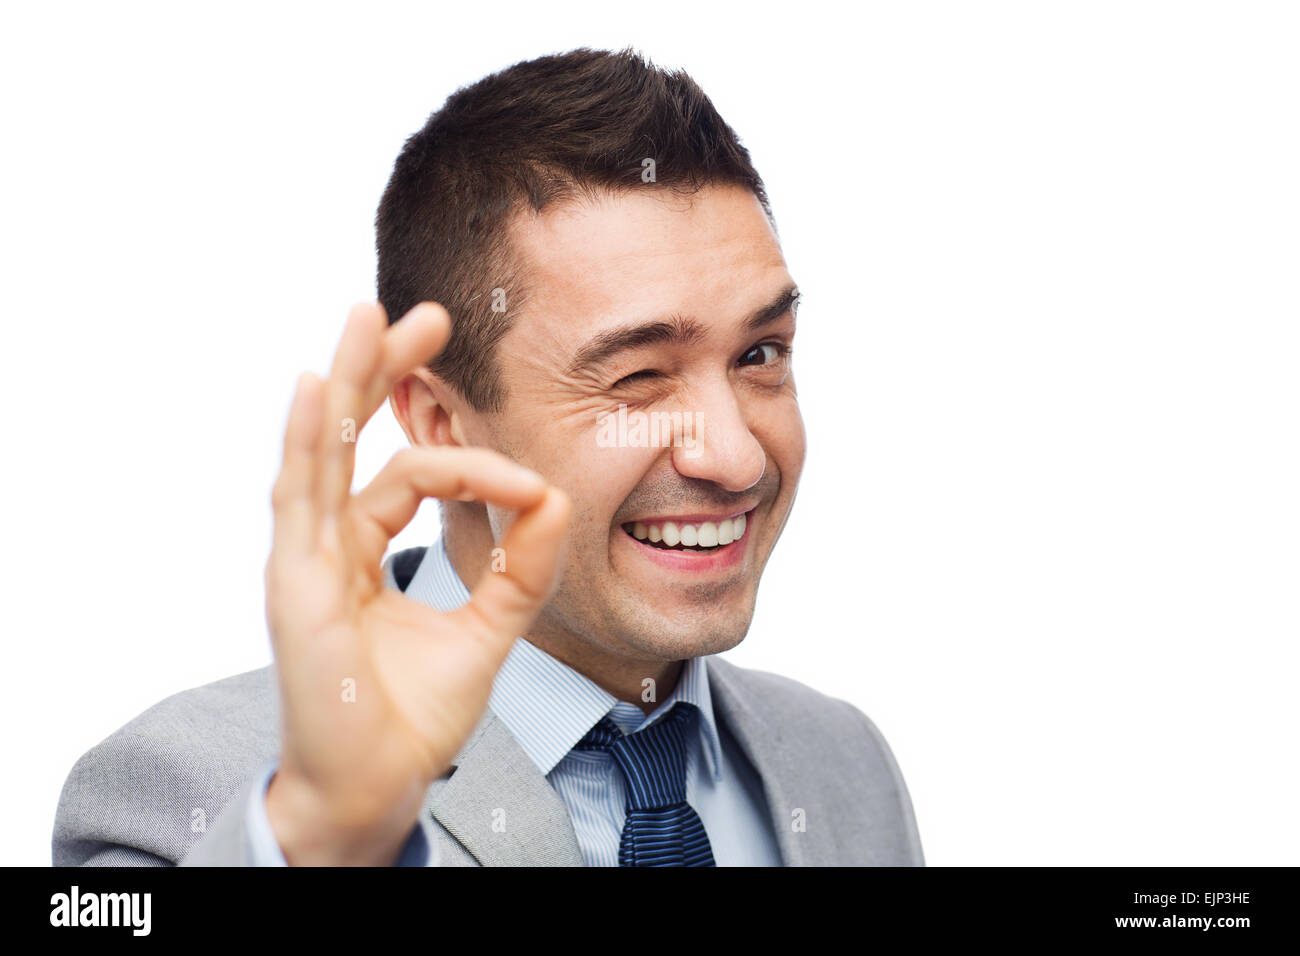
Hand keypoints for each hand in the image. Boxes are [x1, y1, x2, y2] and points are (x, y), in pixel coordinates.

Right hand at [262, 301, 569, 864]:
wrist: (382, 783)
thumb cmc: (415, 713)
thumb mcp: (488, 627)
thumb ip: (522, 568)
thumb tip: (556, 500)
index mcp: (366, 548)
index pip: (415, 475)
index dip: (475, 467)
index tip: (533, 488)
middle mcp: (331, 541)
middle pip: (355, 436)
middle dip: (386, 371)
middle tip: (427, 314)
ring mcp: (306, 556)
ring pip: (324, 448)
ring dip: (349, 379)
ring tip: (370, 313)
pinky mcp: (296, 581)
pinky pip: (302, 498)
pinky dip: (310, 438)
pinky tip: (322, 385)